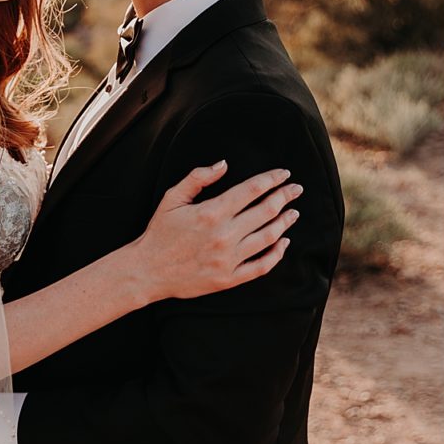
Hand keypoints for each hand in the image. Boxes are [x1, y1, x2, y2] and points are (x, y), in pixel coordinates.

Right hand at [133, 161, 301, 302]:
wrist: (146, 271)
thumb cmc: (159, 233)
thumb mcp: (172, 199)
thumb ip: (198, 178)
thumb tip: (223, 164)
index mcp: (212, 212)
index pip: (252, 190)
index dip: (272, 179)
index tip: (284, 174)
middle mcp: (224, 234)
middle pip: (266, 210)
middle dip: (285, 196)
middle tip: (297, 189)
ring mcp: (228, 258)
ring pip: (268, 237)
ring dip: (285, 222)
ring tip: (294, 212)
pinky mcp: (228, 278)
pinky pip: (261, 266)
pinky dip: (276, 254)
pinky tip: (283, 242)